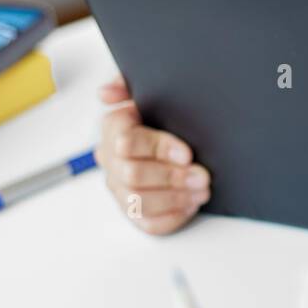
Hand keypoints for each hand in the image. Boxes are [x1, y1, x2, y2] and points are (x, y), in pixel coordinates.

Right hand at [94, 75, 210, 234]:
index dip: (159, 148)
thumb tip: (105, 93)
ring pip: (139, 202)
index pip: (126, 142)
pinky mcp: (134, 212)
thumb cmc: (162, 114)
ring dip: (175, 197)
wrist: (177, 138)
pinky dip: (173, 216)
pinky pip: (148, 223)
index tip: (187, 153)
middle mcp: (111, 161)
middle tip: (202, 175)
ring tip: (201, 189)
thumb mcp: (150, 92)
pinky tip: (191, 203)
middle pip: (132, 175)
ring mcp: (120, 188)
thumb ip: (127, 84)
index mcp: (114, 130)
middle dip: (172, 177)